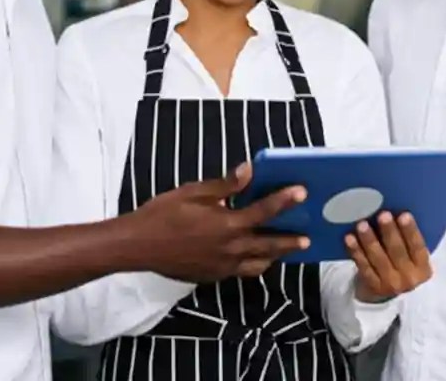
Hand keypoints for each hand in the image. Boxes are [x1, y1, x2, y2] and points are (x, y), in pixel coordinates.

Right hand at [126, 163, 309, 283]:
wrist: (138, 246)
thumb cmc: (163, 214)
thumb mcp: (193, 192)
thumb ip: (224, 185)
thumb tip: (248, 170)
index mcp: (227, 224)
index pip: (264, 211)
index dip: (284, 200)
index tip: (302, 192)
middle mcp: (230, 248)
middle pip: (268, 245)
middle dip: (289, 241)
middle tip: (307, 238)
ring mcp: (222, 266)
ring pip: (257, 263)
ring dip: (274, 256)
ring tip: (287, 251)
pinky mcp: (212, 275)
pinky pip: (240, 272)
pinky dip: (253, 265)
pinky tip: (255, 259)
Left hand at [345, 211, 431, 302]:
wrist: (384, 294)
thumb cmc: (399, 264)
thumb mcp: (411, 257)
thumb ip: (407, 240)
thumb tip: (393, 207)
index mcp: (423, 267)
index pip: (418, 247)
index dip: (411, 231)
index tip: (404, 214)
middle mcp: (410, 278)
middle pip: (397, 251)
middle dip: (389, 232)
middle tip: (382, 215)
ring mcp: (391, 285)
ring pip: (378, 258)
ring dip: (369, 240)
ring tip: (362, 224)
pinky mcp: (373, 287)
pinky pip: (363, 266)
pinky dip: (356, 251)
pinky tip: (349, 238)